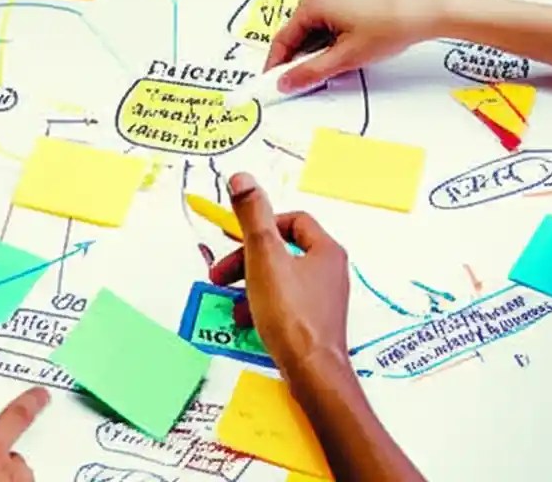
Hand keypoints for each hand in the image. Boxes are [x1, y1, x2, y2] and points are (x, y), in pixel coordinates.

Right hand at [211, 172, 350, 375]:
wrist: (312, 373)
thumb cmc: (291, 315)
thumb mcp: (264, 258)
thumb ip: (253, 216)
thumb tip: (243, 178)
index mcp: (326, 251)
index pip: (294, 221)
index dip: (263, 225)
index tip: (239, 239)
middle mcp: (331, 272)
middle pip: (283, 251)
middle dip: (248, 260)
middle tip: (221, 273)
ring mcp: (325, 300)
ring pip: (281, 280)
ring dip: (251, 286)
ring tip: (231, 302)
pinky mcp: (316, 324)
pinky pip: (285, 305)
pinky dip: (262, 307)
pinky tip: (246, 321)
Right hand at [266, 0, 446, 94]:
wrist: (426, 10)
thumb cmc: (388, 26)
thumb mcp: (345, 57)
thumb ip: (310, 72)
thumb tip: (285, 82)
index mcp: (312, 4)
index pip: (283, 39)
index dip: (277, 65)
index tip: (274, 85)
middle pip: (297, 35)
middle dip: (300, 60)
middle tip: (306, 83)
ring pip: (314, 32)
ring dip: (318, 53)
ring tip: (334, 69)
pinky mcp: (349, 1)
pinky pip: (328, 25)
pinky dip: (330, 43)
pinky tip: (344, 56)